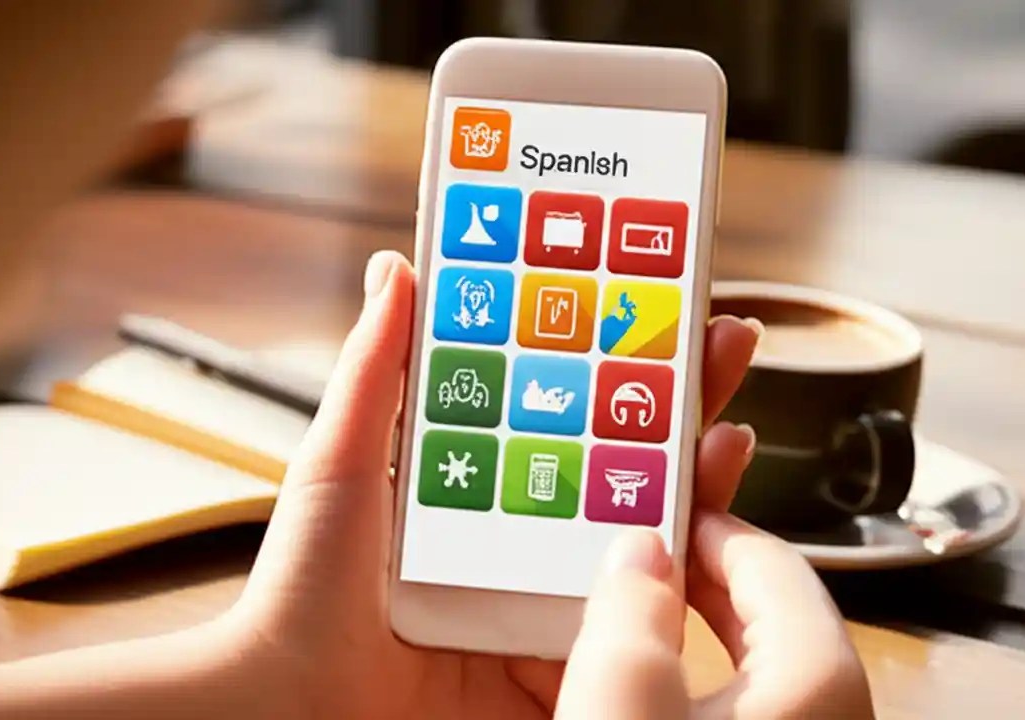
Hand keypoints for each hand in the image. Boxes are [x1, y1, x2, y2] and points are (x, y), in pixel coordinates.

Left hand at [219, 249, 833, 718]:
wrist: (295, 711)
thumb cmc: (299, 594)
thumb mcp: (341, 467)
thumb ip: (376, 371)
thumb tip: (396, 267)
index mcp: (472, 489)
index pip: (556, 408)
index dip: (604, 356)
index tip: (648, 300)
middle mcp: (518, 543)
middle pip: (616, 461)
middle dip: (674, 399)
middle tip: (720, 337)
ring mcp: (547, 605)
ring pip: (642, 532)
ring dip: (697, 471)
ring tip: (728, 415)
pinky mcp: (568, 671)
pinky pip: (637, 619)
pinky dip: (685, 569)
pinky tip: (711, 515)